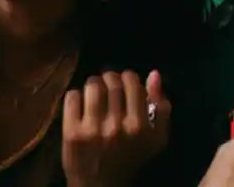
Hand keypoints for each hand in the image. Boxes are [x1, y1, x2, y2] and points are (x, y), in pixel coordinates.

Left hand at [62, 69, 170, 186]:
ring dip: (93, 84)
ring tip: (94, 93)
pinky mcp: (72, 132)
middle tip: (107, 86)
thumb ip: (162, 107)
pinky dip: (76, 96)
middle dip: (109, 79)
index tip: (124, 85)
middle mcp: (117, 126)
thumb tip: (154, 74)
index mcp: (139, 126)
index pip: (132, 82)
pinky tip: (80, 105)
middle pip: (111, 81)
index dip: (127, 78)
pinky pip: (72, 97)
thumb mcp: (156, 139)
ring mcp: (93, 129)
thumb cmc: (131, 160)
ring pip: (92, 85)